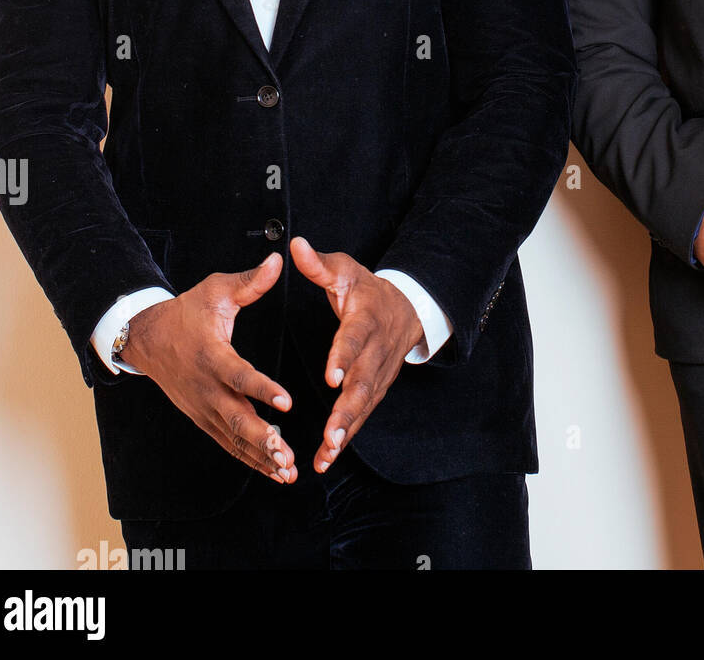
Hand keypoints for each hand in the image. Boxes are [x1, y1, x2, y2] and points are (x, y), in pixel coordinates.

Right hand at [124, 253, 296, 483]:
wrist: (147, 337)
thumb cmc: (187, 312)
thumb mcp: (216, 290)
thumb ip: (249, 281)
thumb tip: (278, 260)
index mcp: (210, 355)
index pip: (238, 375)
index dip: (262, 389)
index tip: (287, 402)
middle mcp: (205, 387)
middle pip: (234, 418)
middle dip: (262, 439)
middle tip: (287, 454)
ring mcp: (201, 407)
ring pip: (231, 437)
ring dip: (259, 456)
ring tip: (287, 470)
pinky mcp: (202, 417)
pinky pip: (226, 442)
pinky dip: (248, 458)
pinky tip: (272, 470)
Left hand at [290, 235, 423, 474]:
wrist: (409, 307)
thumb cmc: (368, 289)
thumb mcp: (345, 270)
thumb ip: (319, 264)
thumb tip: (294, 246)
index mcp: (366, 318)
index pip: (355, 338)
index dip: (344, 357)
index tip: (330, 376)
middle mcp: (376, 350)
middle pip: (363, 382)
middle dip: (347, 410)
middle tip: (330, 433)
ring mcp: (379, 373)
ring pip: (364, 404)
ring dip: (346, 430)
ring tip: (327, 452)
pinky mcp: (376, 389)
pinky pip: (361, 415)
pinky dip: (346, 437)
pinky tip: (327, 457)